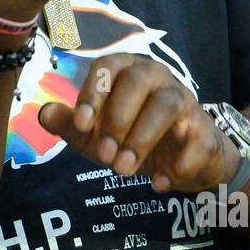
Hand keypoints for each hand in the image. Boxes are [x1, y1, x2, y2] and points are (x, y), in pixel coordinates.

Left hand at [38, 53, 240, 193]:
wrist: (182, 163)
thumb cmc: (131, 138)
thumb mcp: (96, 135)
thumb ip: (71, 124)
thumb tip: (44, 113)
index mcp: (127, 71)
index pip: (108, 66)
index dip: (93, 92)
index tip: (81, 124)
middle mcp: (158, 78)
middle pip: (138, 80)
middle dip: (117, 119)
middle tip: (104, 155)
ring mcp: (185, 101)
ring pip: (167, 105)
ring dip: (142, 139)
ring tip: (123, 170)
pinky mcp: (205, 131)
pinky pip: (197, 140)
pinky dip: (178, 165)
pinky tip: (158, 183)